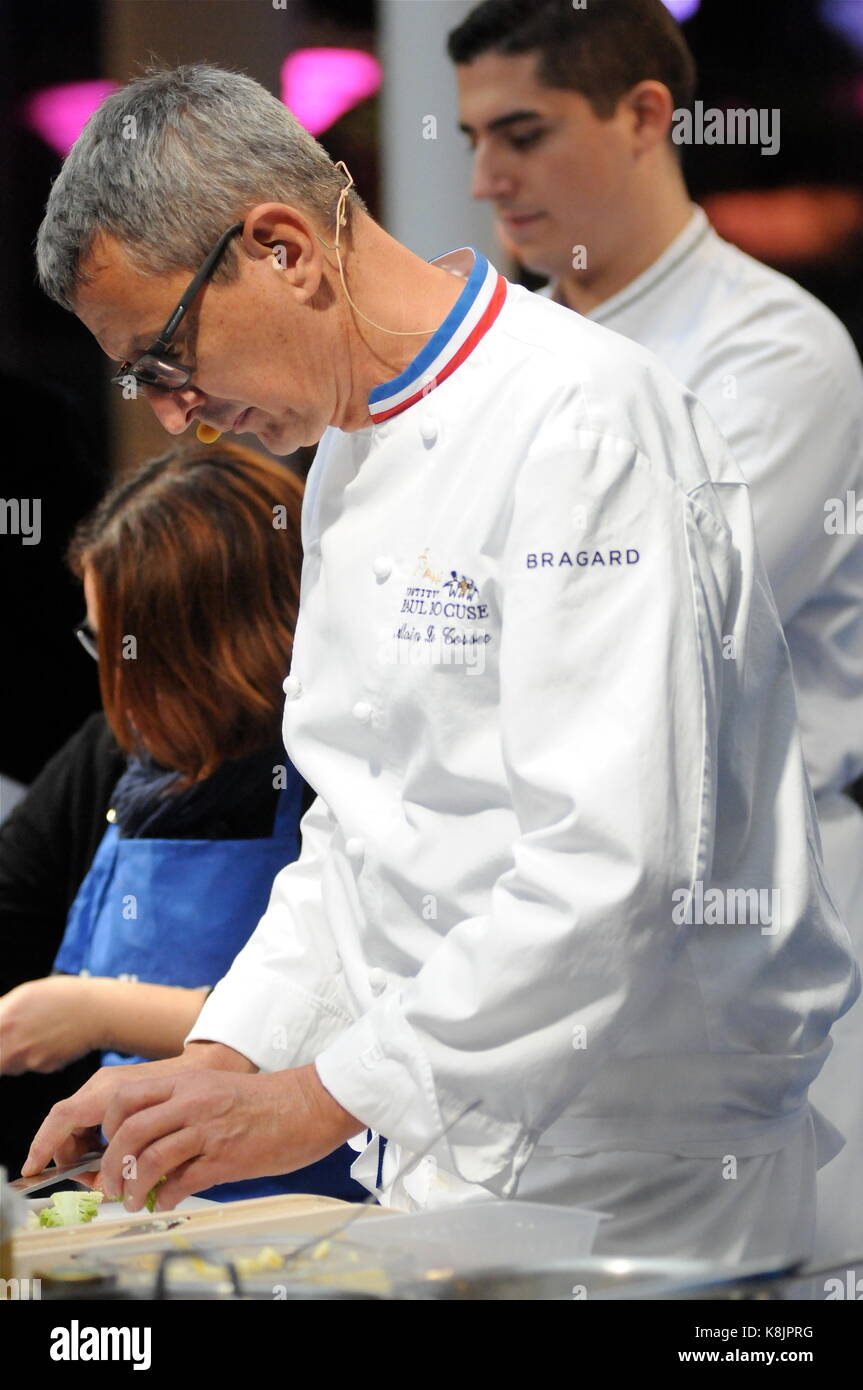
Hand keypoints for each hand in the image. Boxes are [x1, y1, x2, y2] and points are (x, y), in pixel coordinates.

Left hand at [0, 975, 101, 1074]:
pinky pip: (31, 1065)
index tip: (2, 1034)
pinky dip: (37, 1056)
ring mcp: (27, 1058)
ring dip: (13, 1055)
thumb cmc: (65, 996)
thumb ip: (3, 1010)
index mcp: (3, 1019)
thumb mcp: (25, 993)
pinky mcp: (44, 1067)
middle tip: (15, 1038)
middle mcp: (11, 1043)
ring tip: (36, 1033)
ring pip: (8, 1064)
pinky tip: (51, 1040)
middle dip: (1, 1049)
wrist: (98, 1012)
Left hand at [37, 1062, 360, 1210]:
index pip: (126, 1098)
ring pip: (151, 1158)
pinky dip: (167, 1197)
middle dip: (112, 1163)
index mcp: (188, 1083)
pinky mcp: (227, 1158)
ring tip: (133, 1202)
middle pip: (130, 1130)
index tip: (108, 1144)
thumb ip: (184, 1110)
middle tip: (111, 1183)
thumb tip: (154, 1145)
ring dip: (134, 1187)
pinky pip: (184, 1181)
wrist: (310, 1103)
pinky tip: (168, 1202)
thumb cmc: (267, 1099)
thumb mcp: (217, 1090)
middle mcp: (192, 1102)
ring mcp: (209, 1130)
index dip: (108, 1125)